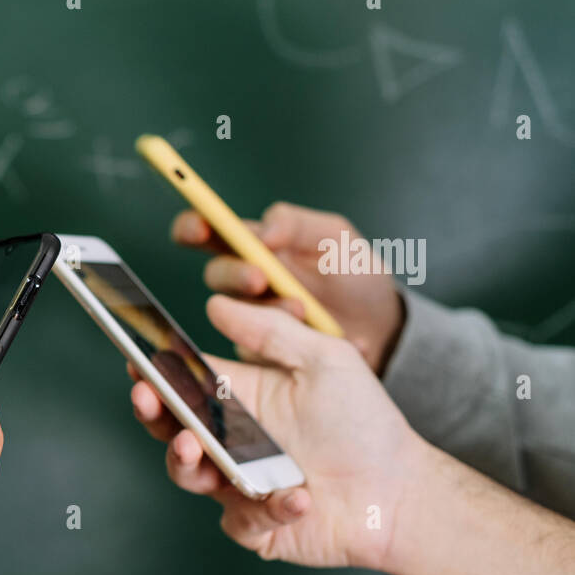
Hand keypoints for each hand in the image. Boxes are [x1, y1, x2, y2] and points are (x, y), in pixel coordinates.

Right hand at [131, 295, 429, 568]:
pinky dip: (267, 509)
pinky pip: (240, 519)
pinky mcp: (253, 526)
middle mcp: (231, 442)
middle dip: (152, 412)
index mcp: (240, 400)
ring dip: (185, 460)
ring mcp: (236, 484)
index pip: (184, 384)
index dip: (155, 373)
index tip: (136, 359)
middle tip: (145, 397)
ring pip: (189, 474)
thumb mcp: (325, 360)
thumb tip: (216, 304)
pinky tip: (297, 496)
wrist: (400, 492)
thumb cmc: (364, 424)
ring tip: (193, 446)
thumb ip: (271, 333)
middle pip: (171, 427)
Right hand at [172, 202, 404, 373]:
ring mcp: (250, 318)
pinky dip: (276, 338)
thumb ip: (296, 224)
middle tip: (261, 278)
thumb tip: (261, 231)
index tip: (201, 230)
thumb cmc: (356, 277)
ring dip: (264, 309)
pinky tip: (307, 334)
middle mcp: (245, 280)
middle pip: (215, 274)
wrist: (381, 328)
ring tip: (302, 309)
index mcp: (255, 244)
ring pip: (231, 312)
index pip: (208, 231)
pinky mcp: (258, 351)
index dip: (194, 227)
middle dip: (234, 273)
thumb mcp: (335, 238)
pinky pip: (248, 345)